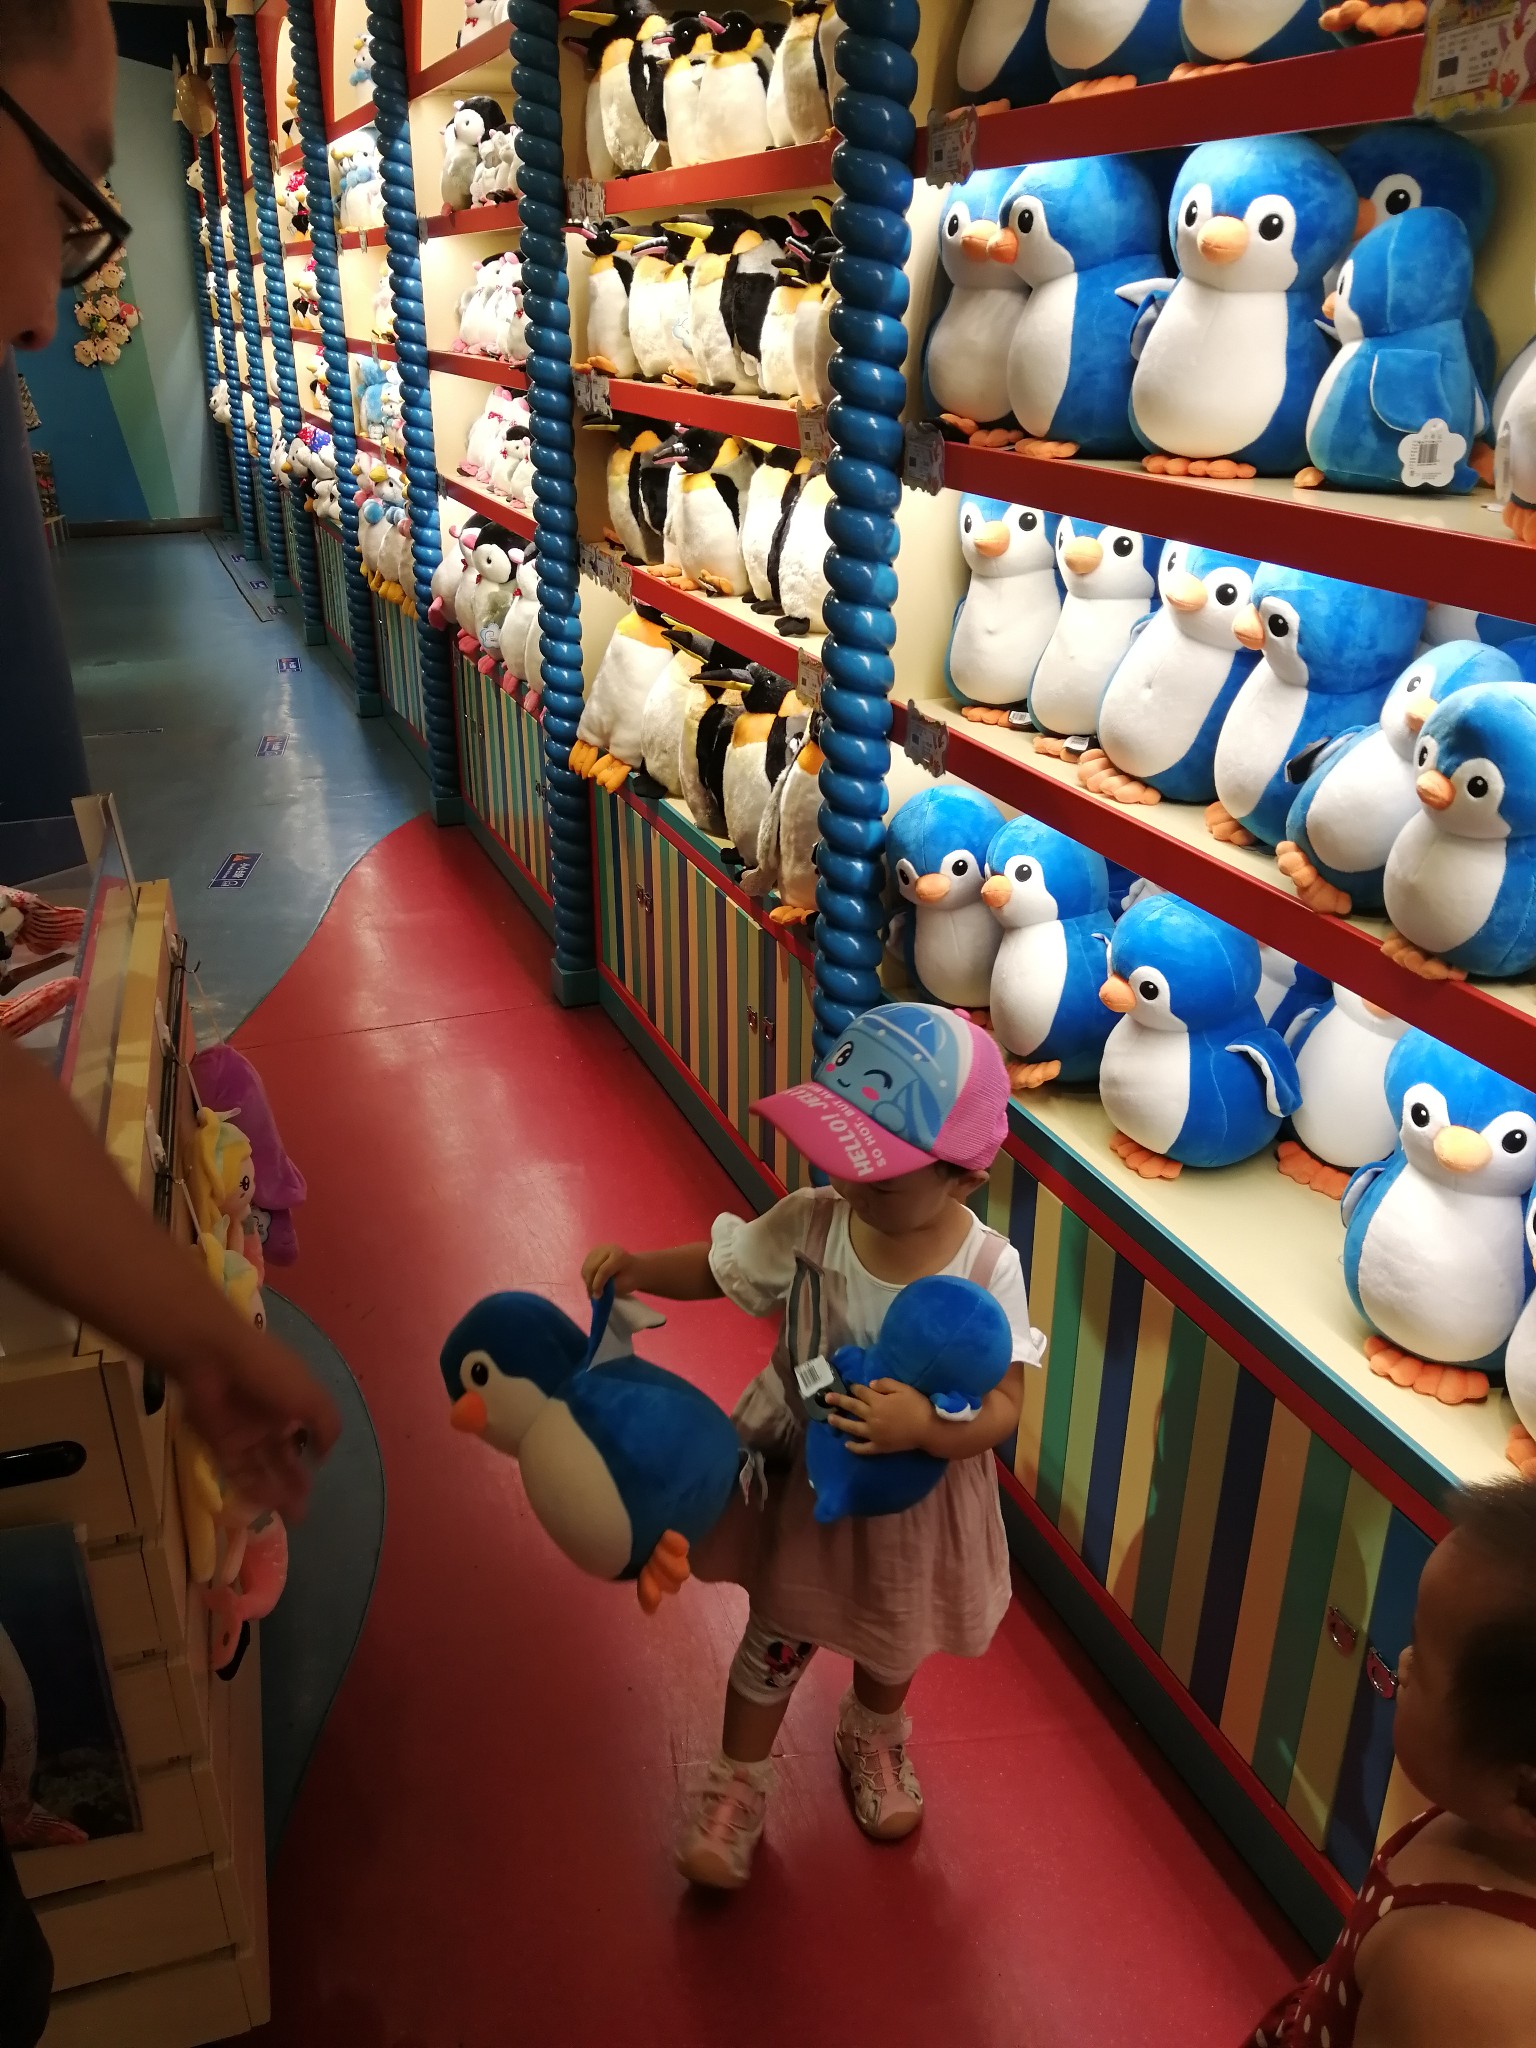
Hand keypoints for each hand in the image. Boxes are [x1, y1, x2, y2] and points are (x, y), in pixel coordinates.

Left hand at [170, 1327, 339, 1518]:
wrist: (215, 1358)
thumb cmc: (269, 1373)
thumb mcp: (311, 1397)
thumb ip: (327, 1425)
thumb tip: (325, 1455)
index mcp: (292, 1403)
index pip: (304, 1435)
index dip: (311, 1456)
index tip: (318, 1478)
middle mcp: (268, 1420)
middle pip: (283, 1458)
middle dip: (294, 1483)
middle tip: (303, 1512)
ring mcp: (243, 1433)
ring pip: (262, 1469)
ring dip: (276, 1492)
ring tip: (292, 1516)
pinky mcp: (219, 1442)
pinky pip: (238, 1471)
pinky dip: (252, 1488)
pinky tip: (266, 1505)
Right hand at [582, 1243, 641, 1297]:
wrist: (634, 1268)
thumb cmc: (631, 1278)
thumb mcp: (625, 1285)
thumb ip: (610, 1288)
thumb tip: (595, 1293)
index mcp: (618, 1255)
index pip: (603, 1270)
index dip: (598, 1285)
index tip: (597, 1297)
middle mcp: (606, 1249)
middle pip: (592, 1268)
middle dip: (590, 1284)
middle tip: (593, 1297)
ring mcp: (598, 1250)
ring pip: (586, 1268)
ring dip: (587, 1282)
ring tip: (592, 1292)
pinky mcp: (592, 1253)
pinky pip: (585, 1267)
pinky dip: (587, 1278)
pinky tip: (592, 1284)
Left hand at [827, 1379, 932, 1455]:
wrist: (928, 1429)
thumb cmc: (917, 1406)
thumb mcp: (904, 1388)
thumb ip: (886, 1384)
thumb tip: (869, 1384)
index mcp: (877, 1402)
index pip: (861, 1392)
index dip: (855, 1388)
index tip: (850, 1386)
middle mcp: (872, 1417)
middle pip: (852, 1407)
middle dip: (839, 1401)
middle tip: (826, 1398)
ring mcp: (874, 1433)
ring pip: (852, 1427)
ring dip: (840, 1422)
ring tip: (830, 1418)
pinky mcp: (879, 1446)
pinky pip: (863, 1448)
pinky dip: (854, 1447)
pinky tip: (847, 1445)